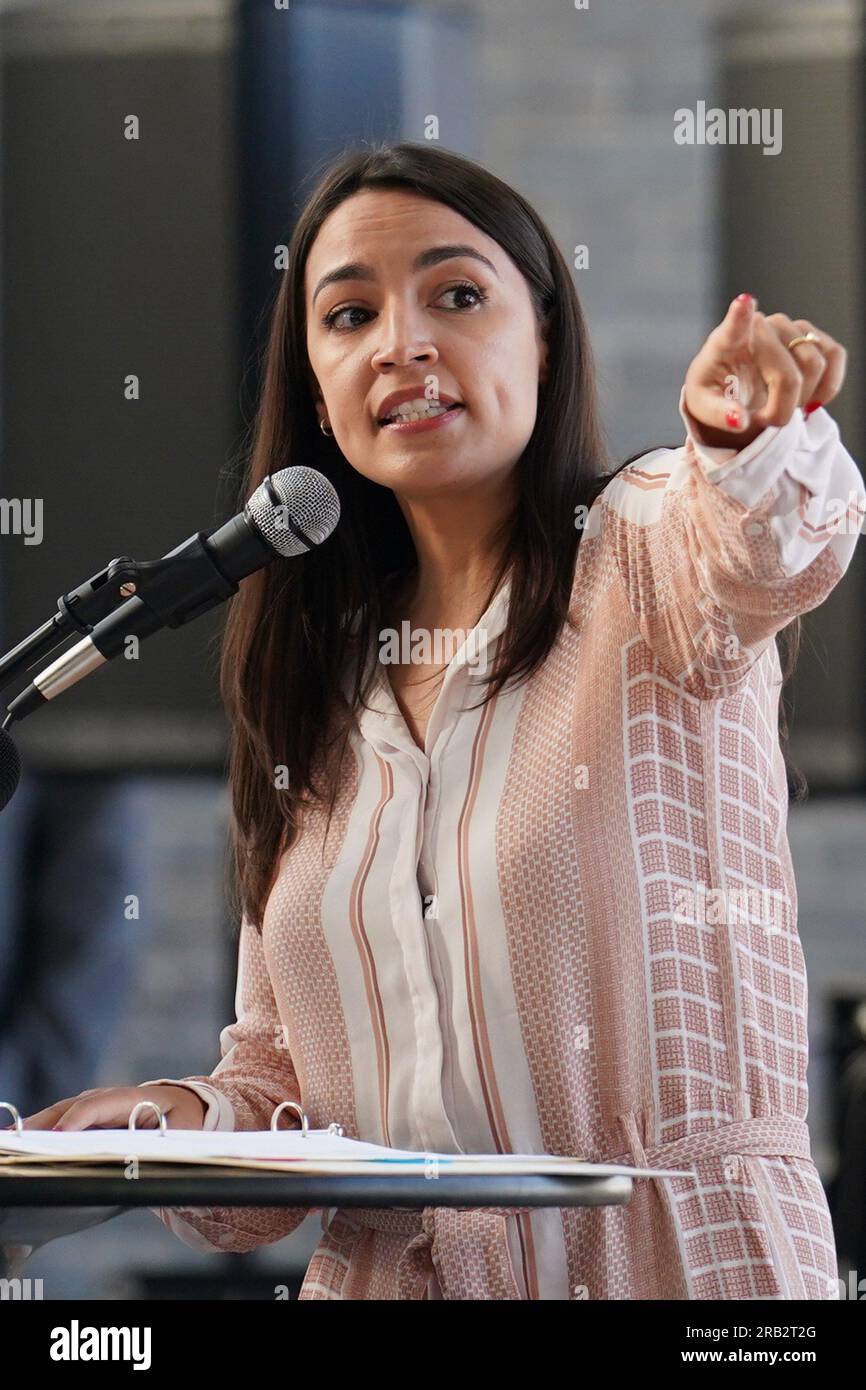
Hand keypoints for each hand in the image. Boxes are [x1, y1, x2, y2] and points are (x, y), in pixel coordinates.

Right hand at [1, 1085, 206, 1131]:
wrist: (185, 1106)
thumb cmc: (183, 1121)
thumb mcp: (181, 1134)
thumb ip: (162, 1144)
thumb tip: (142, 1160)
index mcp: (133, 1098)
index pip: (98, 1104)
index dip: (78, 1118)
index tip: (60, 1134)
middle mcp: (108, 1098)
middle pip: (72, 1106)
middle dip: (46, 1122)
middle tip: (20, 1140)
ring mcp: (96, 1105)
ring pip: (61, 1112)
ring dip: (38, 1126)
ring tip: (13, 1142)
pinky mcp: (88, 1117)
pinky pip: (62, 1120)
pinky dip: (42, 1129)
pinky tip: (23, 1141)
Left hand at [683, 294, 846, 448]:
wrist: (733, 386)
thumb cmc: (717, 393)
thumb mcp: (706, 408)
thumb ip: (719, 415)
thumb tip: (740, 420)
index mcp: (725, 343)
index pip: (733, 327)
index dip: (740, 315)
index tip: (744, 302)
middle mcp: (761, 327)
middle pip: (788, 376)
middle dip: (781, 409)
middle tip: (763, 418)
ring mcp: (790, 327)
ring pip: (815, 367)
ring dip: (802, 399)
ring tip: (779, 403)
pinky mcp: (812, 335)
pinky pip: (835, 356)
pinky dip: (827, 385)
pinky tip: (807, 398)